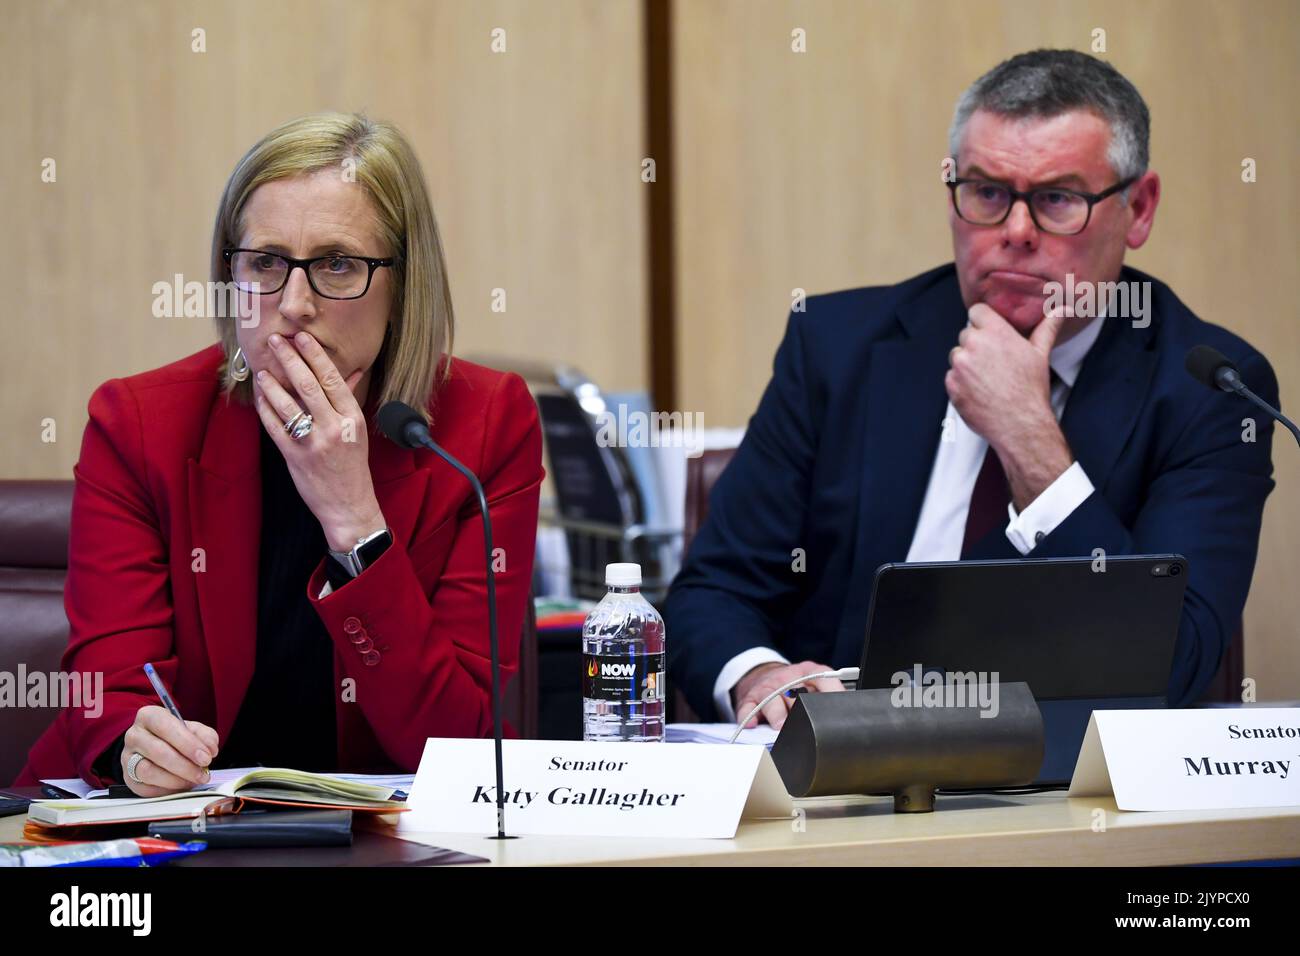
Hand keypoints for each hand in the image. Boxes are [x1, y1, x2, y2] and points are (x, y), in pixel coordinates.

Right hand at [121, 705, 219, 796]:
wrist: (154, 747)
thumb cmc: (174, 736)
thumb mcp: (191, 729)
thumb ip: (204, 735)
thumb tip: (210, 749)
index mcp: (149, 716)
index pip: (165, 726)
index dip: (187, 743)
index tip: (206, 756)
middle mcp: (134, 735)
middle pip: (158, 751)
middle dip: (185, 765)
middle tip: (203, 773)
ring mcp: (127, 758)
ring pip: (149, 772)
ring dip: (176, 780)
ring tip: (193, 780)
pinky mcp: (128, 779)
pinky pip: (146, 788)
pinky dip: (167, 790)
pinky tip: (180, 786)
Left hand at [253, 332, 385, 550]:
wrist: (348, 505)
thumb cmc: (353, 466)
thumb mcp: (357, 431)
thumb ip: (349, 400)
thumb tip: (352, 373)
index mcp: (352, 418)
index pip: (332, 379)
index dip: (315, 356)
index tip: (301, 338)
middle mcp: (334, 427)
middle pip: (307, 385)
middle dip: (289, 359)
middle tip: (276, 341)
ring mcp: (313, 442)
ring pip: (287, 404)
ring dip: (271, 383)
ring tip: (262, 368)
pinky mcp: (294, 456)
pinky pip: (274, 426)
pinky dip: (265, 408)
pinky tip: (260, 395)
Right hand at [731, 660, 844, 730]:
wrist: (764, 673)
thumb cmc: (794, 685)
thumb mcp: (814, 682)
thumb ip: (829, 695)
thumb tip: (848, 717)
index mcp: (810, 673)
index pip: (825, 679)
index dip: (832, 693)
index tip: (838, 711)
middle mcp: (788, 678)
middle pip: (796, 692)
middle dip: (800, 710)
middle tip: (807, 726)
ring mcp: (768, 687)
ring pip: (772, 699)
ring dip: (777, 714)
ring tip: (780, 727)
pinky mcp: (751, 698)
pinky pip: (748, 707)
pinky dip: (748, 716)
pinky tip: (752, 725)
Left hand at [945, 304, 1073, 509]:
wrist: (1019, 424)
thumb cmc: (1030, 389)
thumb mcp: (1040, 354)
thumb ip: (1047, 328)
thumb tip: (1062, 310)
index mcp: (995, 333)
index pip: (976, 311)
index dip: (983, 321)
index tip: (989, 331)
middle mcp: (973, 345)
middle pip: (966, 334)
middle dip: (976, 344)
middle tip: (993, 361)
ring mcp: (959, 366)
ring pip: (957, 355)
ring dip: (967, 363)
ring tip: (988, 378)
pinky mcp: (951, 385)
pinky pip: (951, 376)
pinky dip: (961, 382)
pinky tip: (979, 391)